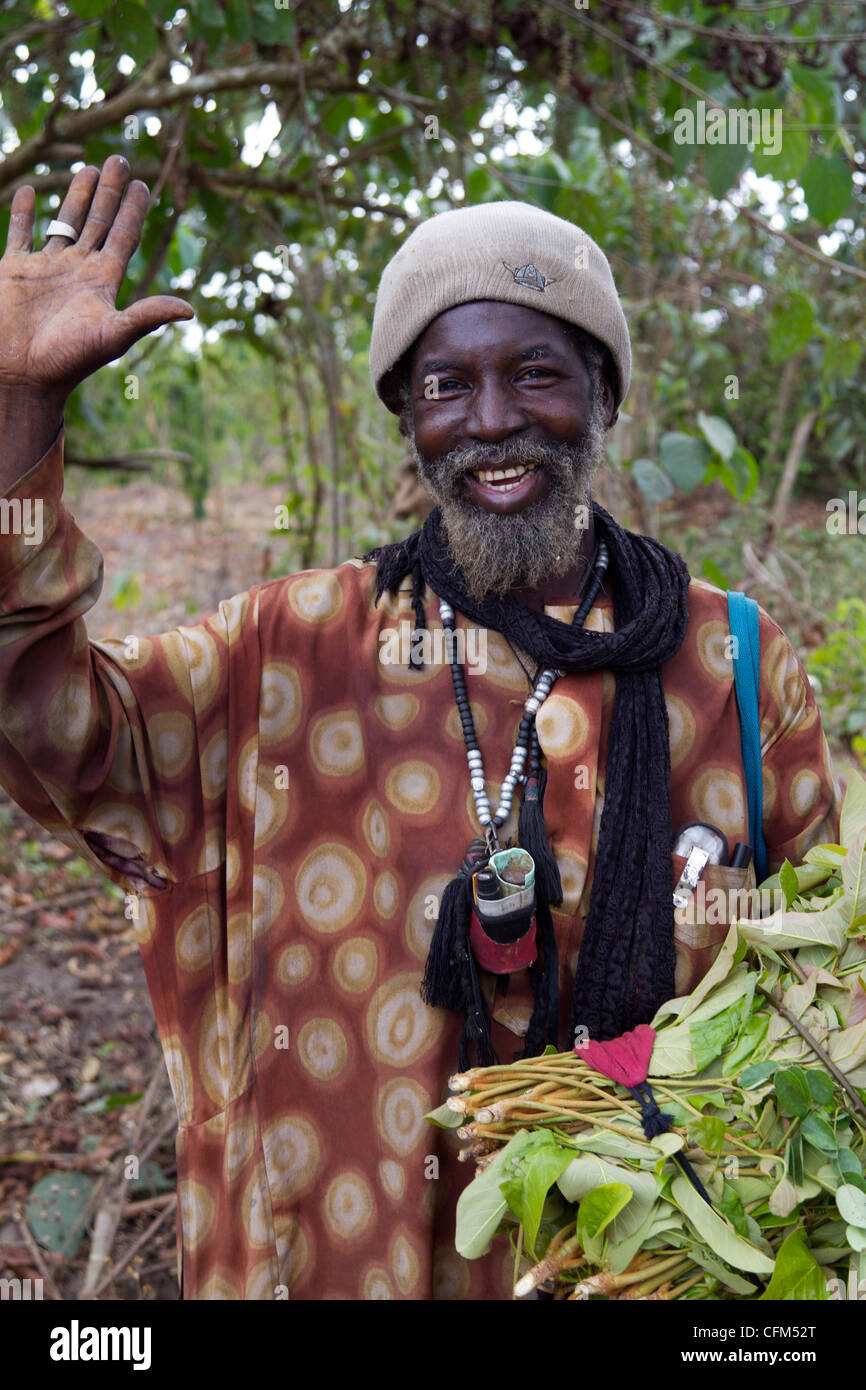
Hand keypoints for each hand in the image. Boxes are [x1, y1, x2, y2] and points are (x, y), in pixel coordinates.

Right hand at [0, 155, 193, 400]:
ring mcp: (46, 269)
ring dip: (75, 196)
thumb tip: (190, 309)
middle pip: (98, 222)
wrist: (20, 376)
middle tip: (120, 158)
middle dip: (109, 192)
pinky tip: (29, 191)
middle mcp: (77, 271)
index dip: (134, 211)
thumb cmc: (67, 360)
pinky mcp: (14, 271)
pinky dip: (23, 213)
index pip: (123, 236)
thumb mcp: (112, 335)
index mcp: (102, 282)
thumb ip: (147, 317)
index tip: (144, 184)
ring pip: (64, 222)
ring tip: (86, 168)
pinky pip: (20, 234)